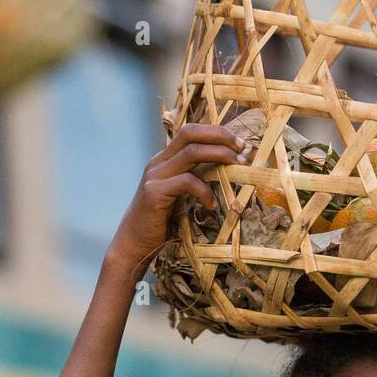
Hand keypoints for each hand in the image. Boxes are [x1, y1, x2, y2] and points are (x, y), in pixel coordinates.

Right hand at [107, 123, 247, 278]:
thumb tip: (224, 170)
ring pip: (191, 153)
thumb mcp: (180, 195)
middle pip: (190, 134)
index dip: (216, 132)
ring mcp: (155, 176)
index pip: (190, 132)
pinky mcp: (155, 192)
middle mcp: (158, 162)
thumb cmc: (161, 223)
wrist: (134, 244)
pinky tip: (212, 206)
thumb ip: (195, 179)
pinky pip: (187, 182)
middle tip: (242, 148)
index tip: (239, 144)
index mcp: (164, 160)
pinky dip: (205, 191)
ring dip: (219, 156)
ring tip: (238, 168)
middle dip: (220, 136)